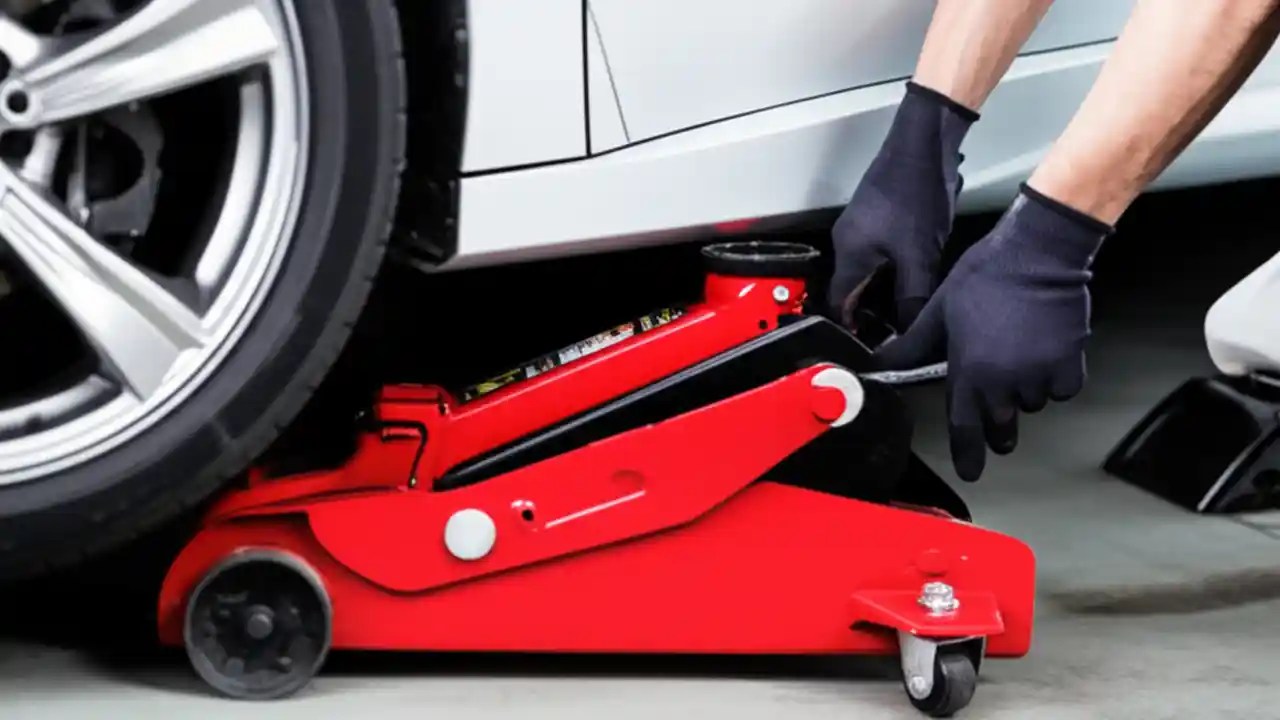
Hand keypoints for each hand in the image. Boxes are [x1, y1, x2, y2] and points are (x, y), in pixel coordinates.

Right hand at [828, 81, 976, 328]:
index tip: (867, 349)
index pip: (836, 306)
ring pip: (864, 274)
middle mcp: (846, 243)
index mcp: (849, 255)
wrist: (923, 143)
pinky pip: (875, 257)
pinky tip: (913, 279)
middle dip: (867, 316)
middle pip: (849, 291)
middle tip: (890, 337)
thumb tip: (912, 334)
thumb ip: (913, 298)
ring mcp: (860, 228)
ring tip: (904, 313)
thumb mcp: (919, 255)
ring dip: (880, 295)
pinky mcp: (875, 218)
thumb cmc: (915, 194)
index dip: (849, 331)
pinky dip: (889, 274)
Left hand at [871, 184, 1111, 480]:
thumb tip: (882, 363)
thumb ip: (911, 346)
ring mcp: (1039, 376)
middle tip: (994, 416)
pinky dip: (1054, 378)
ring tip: (1016, 355)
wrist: (1037, 255)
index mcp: (970, 373)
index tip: (970, 472)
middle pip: (1002, 426)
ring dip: (1024, 392)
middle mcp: (1005, 383)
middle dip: (997, 428)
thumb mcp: (938, 312)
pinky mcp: (1070, 365)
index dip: (968, 455)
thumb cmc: (984, 279)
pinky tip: (1043, 351)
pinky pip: (1061, 389)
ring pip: (1031, 404)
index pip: (965, 428)